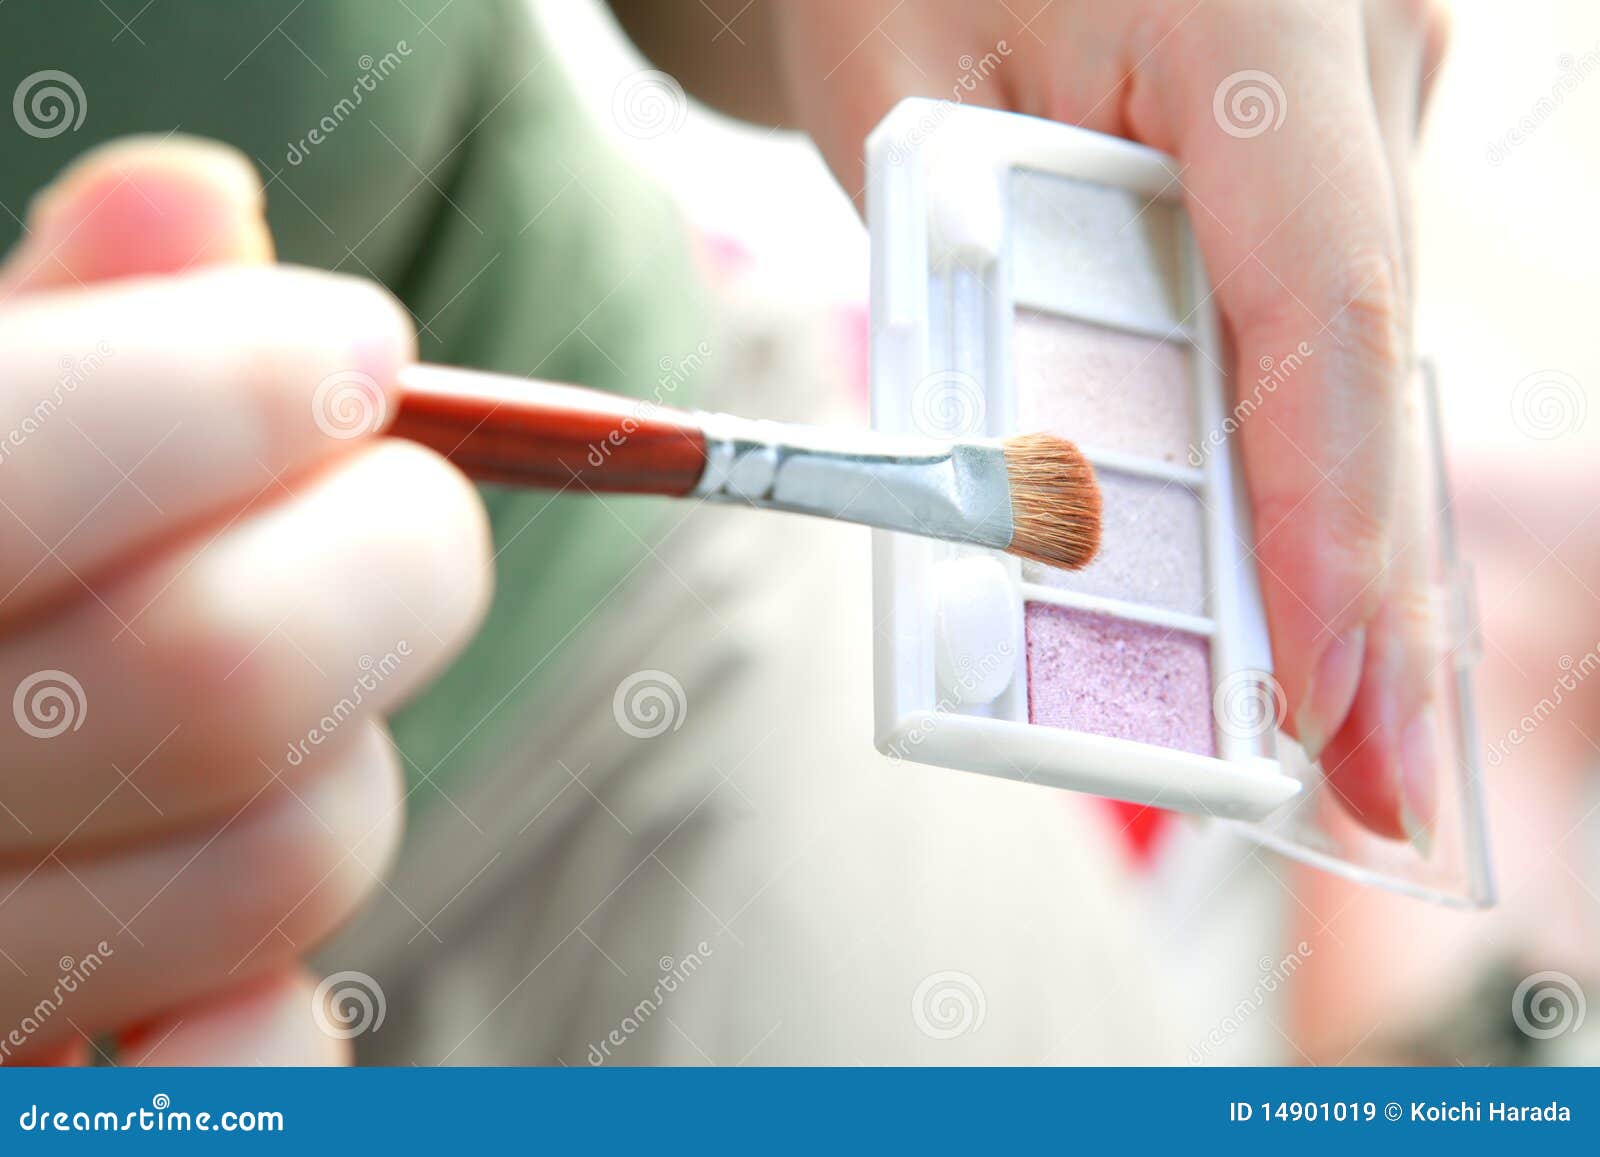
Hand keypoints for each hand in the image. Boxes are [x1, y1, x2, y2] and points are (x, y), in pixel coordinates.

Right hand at [0, 138, 490, 1063]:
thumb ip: (62, 335)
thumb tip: (193, 199)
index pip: (23, 483)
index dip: (242, 385)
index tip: (353, 349)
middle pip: (225, 672)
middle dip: (387, 550)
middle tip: (393, 504)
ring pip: (294, 852)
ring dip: (352, 743)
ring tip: (284, 700)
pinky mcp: (66, 1089)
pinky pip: (274, 1059)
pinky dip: (295, 977)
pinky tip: (228, 922)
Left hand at [775, 0, 1450, 842]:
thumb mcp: (893, 98)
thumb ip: (962, 278)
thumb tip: (1034, 491)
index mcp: (1257, 26)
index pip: (1320, 318)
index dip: (1330, 531)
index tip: (1332, 703)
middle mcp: (1358, 54)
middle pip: (1363, 369)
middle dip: (1367, 593)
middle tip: (1374, 783)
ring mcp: (1366, 85)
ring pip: (1352, 353)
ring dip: (1336, 533)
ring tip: (1337, 714)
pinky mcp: (1334, 124)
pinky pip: (1318, 310)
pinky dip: (1300, 444)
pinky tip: (1299, 564)